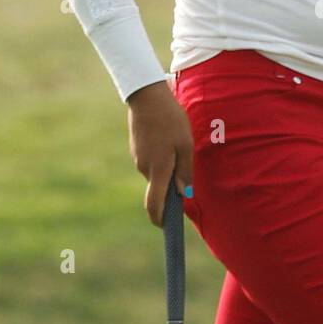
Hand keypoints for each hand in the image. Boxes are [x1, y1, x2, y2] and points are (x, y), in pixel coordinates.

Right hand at [126, 80, 193, 227]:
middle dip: (170, 187)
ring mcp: (137, 158)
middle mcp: (144, 168)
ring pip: (155, 172)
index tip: (167, 227)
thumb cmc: (171, 120)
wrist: (146, 96)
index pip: (154, 205)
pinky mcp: (136, 148)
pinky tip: (168, 140)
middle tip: (186, 174)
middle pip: (158, 187)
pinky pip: (150, 160)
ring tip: (179, 148)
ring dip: (167, 168)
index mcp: (158, 170)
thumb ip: (184, 171)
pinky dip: (161, 158)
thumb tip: (183, 194)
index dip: (160, 219)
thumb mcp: (185, 144)